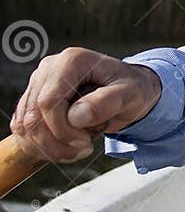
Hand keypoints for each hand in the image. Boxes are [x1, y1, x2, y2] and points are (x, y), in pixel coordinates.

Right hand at [8, 47, 162, 162]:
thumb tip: (75, 117)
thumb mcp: (131, 94)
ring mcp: (39, 82)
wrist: (129, 89)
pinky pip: (23, 128)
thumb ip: (107, 102)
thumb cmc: (133, 89)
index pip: (49, 102)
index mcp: (73, 61)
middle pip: (32, 116)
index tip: (86, 144)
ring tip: (76, 151)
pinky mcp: (34, 97)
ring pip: (24, 125)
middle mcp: (50, 67)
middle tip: (83, 150)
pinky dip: (40, 145)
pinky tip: (64, 148)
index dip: (62, 130)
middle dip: (54, 143)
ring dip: (47, 148)